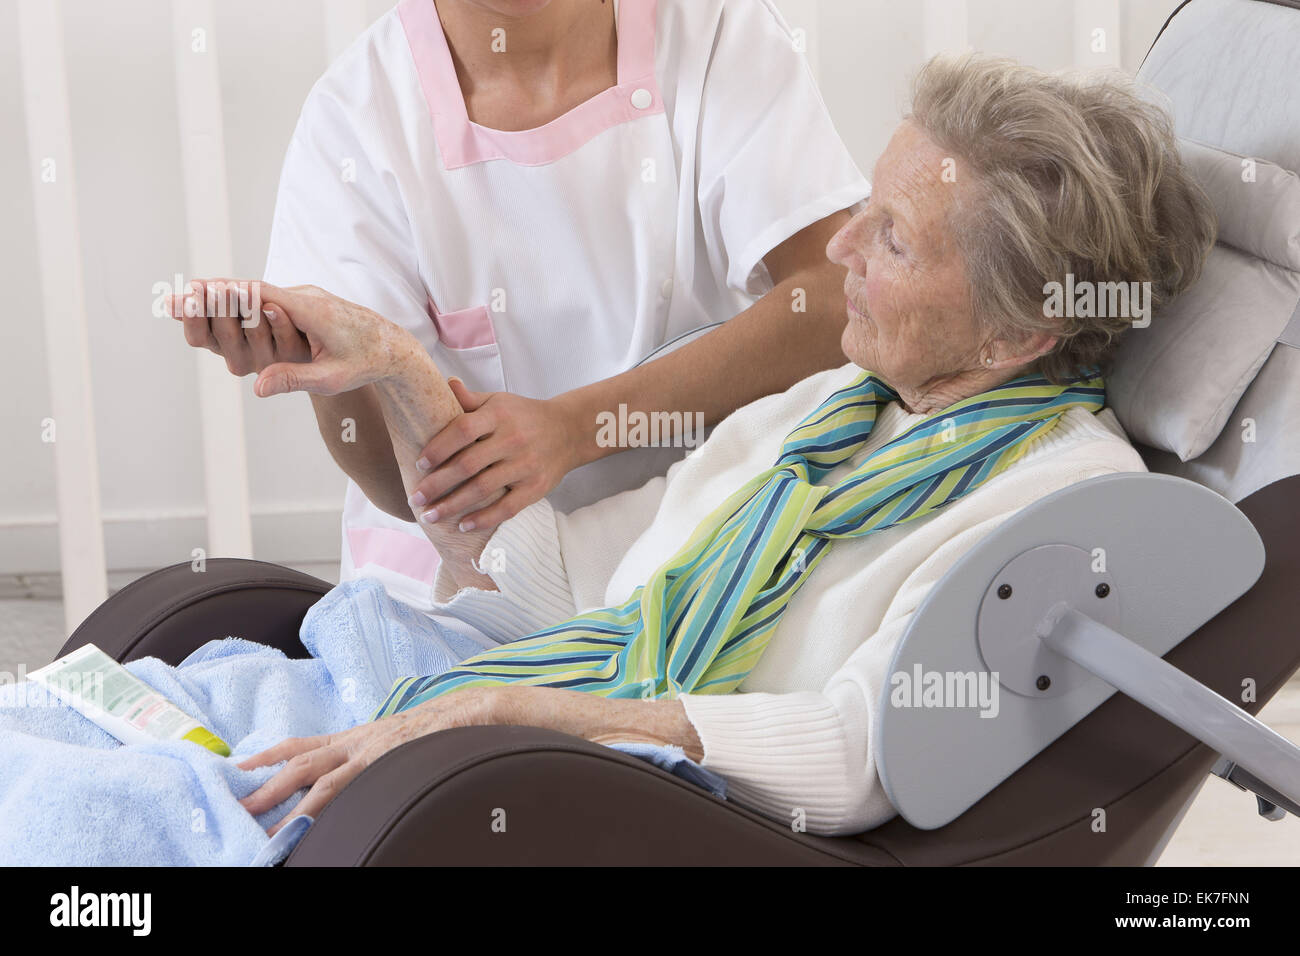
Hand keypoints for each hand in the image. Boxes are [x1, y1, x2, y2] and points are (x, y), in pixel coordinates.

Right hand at [169, 279, 417, 396]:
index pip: (258, 295)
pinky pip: (267, 298)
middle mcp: (304, 296)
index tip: (191, 292)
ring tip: (186, 297)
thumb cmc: (365, 363)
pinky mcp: (304, 303)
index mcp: (309, 309)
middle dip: (212, 293)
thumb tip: (256, 387)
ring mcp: (304, 297)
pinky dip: (242, 300)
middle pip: (250, 290)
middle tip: (173, 296)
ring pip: (258, 293)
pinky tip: (219, 303)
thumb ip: (294, 379)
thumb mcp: (332, 377)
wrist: (394, 346)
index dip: (223, 294)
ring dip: (223, 295)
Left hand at [237, 687, 501, 835]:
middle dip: (263, 784)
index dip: (267, 755)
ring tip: (263, 829)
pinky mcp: (386, 764)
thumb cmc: (433, 731)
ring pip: (317, 779)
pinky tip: (309, 825)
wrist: (466, 713)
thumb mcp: (392, 741)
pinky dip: (326, 807)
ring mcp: (369, 754)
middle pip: (298, 762)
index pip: (301, 745)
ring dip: (286, 805)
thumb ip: (367, 755)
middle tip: (234, 805)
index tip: (238, 768)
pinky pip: (348, 789)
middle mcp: (355, 742)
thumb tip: (350, 773)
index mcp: (354, 737)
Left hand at [408, 380, 583, 531]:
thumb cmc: (524, 416)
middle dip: (437, 484)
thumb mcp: (499, 401)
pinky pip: (507, 508)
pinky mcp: (536, 487)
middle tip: (415, 498)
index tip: (419, 463)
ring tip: (430, 516)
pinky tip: (462, 526)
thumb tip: (443, 384)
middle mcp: (513, 439)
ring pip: (483, 489)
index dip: (438, 448)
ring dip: (452, 506)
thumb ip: (470, 399)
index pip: (463, 430)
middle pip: (468, 465)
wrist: (569, 430)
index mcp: (500, 415)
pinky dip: (483, 519)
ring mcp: (526, 465)